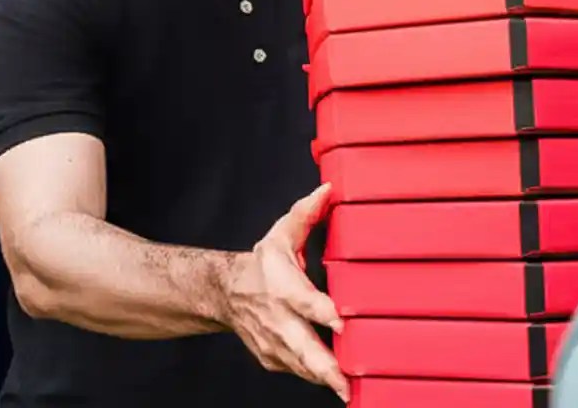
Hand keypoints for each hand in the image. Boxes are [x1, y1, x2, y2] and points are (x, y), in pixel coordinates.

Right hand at [220, 183, 348, 402]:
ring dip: (326, 379)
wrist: (226, 294)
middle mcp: (278, 319)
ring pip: (303, 367)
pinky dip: (318, 379)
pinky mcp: (275, 360)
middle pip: (303, 347)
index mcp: (282, 287)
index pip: (304, 301)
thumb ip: (306, 213)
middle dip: (325, 366)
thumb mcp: (282, 234)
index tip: (341, 321)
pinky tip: (340, 384)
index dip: (322, 312)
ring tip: (352, 391)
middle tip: (347, 381)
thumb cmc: (262, 265)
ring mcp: (275, 344)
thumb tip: (328, 190)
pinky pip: (300, 372)